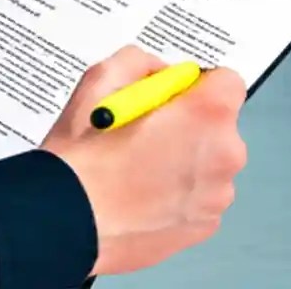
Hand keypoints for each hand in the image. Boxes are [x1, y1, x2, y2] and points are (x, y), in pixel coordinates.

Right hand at [42, 47, 248, 276]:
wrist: (62, 228)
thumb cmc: (81, 161)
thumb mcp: (100, 82)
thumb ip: (141, 63)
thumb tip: (160, 73)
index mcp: (208, 114)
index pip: (228, 82)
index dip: (197, 87)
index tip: (171, 99)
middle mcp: (226, 154)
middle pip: (219, 126)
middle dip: (190, 126)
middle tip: (144, 139)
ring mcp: (218, 196)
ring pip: (210, 166)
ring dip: (185, 164)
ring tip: (137, 175)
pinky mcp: (206, 227)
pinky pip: (200, 199)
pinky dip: (179, 198)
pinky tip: (143, 202)